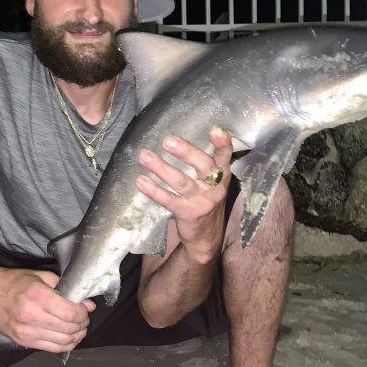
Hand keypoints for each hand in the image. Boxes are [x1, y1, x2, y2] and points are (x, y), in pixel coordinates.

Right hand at [0, 265, 94, 353]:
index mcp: (37, 297)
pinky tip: (69, 338)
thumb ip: (65, 288)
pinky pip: (52, 349)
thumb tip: (86, 304)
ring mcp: (26, 332)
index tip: (86, 309)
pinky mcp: (23, 341)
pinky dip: (66, 345)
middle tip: (84, 318)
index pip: (70, 313)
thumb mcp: (40, 276)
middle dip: (82, 324)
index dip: (83, 313)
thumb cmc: (14, 282)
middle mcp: (31, 317)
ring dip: (77, 336)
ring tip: (79, 328)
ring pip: (63, 342)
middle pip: (69, 329)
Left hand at [135, 125, 232, 263]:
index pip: (225, 157)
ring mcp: (202, 202)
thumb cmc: (205, 199)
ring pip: (182, 182)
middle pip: (204, 166)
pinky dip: (154, 191)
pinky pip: (169, 200)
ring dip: (162, 168)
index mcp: (222, 175)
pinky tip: (140, 181)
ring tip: (145, 156)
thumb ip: (203, 162)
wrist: (206, 236)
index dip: (223, 144)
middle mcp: (215, 187)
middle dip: (186, 152)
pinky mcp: (188, 214)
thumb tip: (176, 137)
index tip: (216, 130)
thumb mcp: (212, 181)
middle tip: (167, 140)